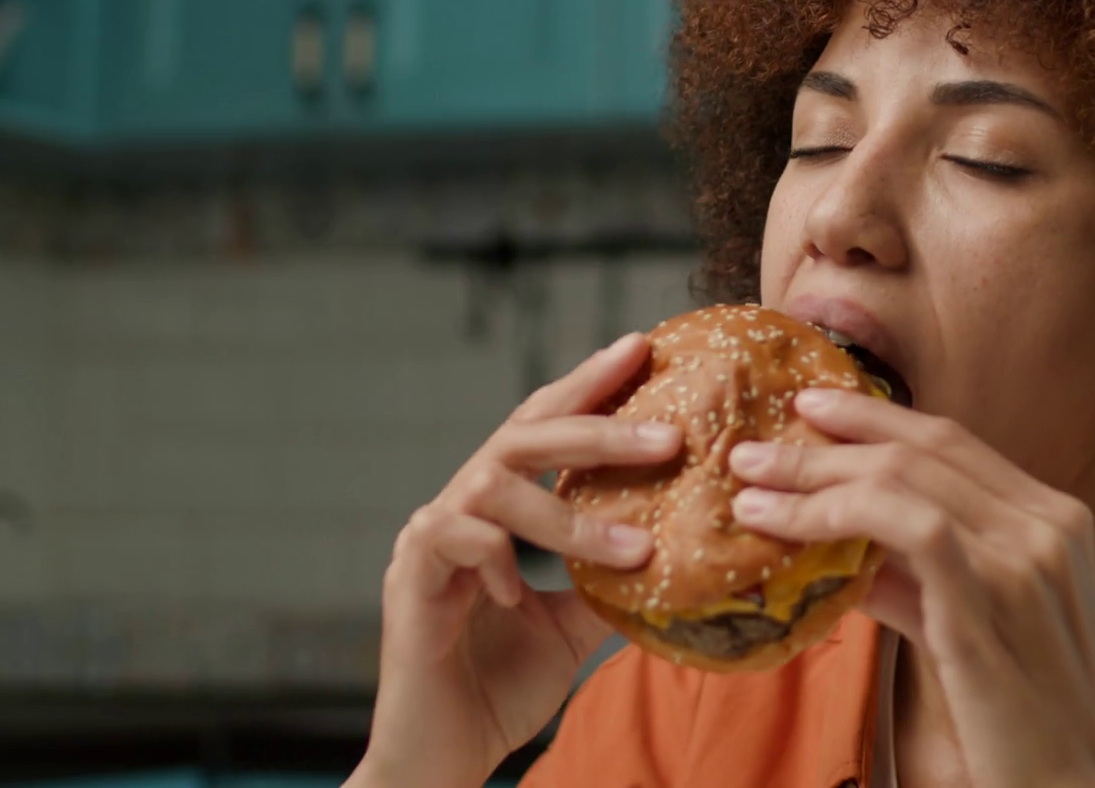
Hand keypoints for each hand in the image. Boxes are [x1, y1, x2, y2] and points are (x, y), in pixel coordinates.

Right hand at [348, 333, 680, 787]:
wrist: (442, 756)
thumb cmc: (499, 684)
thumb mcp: (575, 625)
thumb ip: (612, 583)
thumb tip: (686, 554)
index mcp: (500, 509)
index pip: (546, 427)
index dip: (589, 386)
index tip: (642, 348)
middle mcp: (462, 509)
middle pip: (522, 433)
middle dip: (595, 424)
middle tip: (665, 434)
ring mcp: (430, 540)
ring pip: (492, 483)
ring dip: (565, 514)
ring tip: (630, 547)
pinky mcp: (408, 580)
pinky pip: (449, 538)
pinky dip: (494, 556)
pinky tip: (520, 591)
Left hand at [726, 389, 1094, 787]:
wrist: (1079, 786)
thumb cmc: (1026, 719)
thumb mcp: (979, 626)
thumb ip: (921, 580)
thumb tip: (847, 553)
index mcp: (1056, 518)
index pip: (953, 442)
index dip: (876, 418)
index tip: (814, 410)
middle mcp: (1048, 525)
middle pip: (923, 449)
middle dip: (831, 438)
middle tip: (756, 448)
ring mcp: (1025, 560)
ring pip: (905, 479)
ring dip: (816, 476)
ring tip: (753, 489)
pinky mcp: (990, 603)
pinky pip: (907, 528)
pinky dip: (838, 515)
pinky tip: (790, 529)